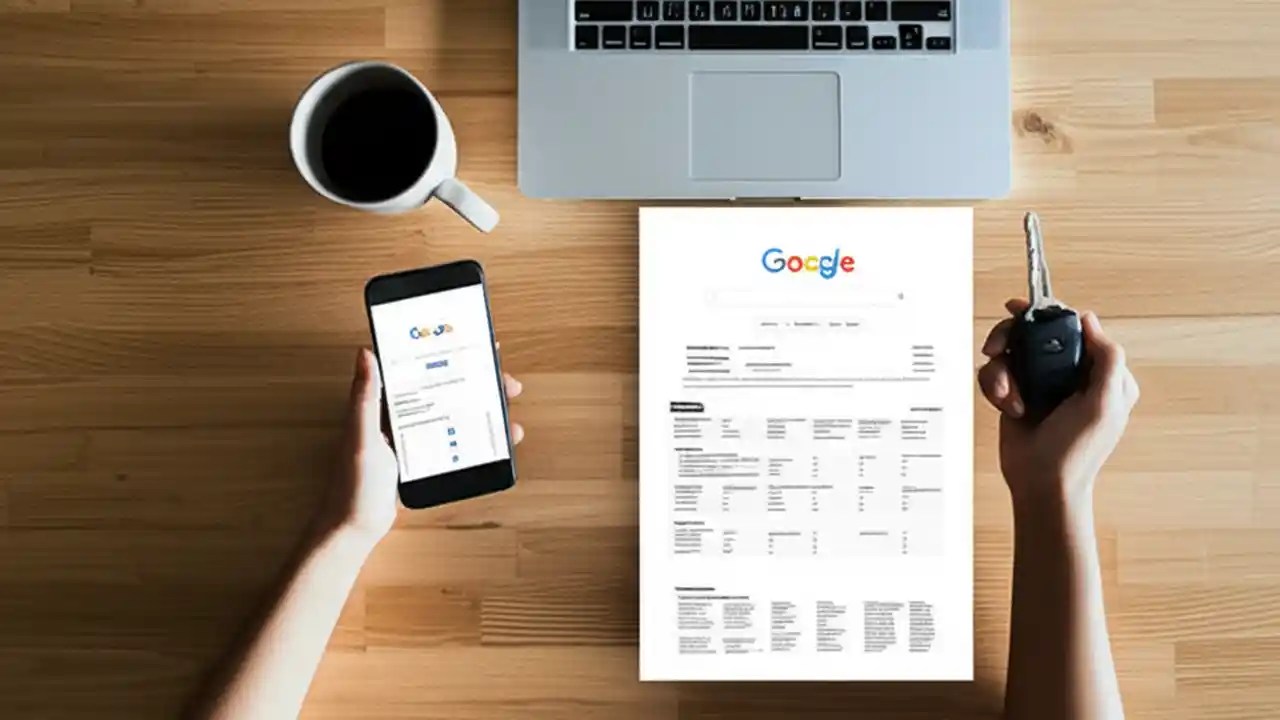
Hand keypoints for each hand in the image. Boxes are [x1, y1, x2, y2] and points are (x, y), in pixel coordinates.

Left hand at [319, 348, 525, 546]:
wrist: (355, 528)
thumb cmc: (353, 486)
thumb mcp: (361, 439)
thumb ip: (365, 398)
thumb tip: (365, 353)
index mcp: (381, 404)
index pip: (419, 367)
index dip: (448, 353)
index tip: (477, 345)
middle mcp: (398, 416)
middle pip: (445, 388)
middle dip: (478, 383)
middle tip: (506, 385)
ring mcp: (411, 437)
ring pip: (454, 412)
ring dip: (482, 410)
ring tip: (507, 414)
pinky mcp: (420, 457)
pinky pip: (452, 438)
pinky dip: (474, 436)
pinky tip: (494, 441)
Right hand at [977, 301, 1139, 507]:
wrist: (1042, 484)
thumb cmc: (1077, 452)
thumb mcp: (1104, 404)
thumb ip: (1106, 358)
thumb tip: (1089, 320)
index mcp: (1097, 371)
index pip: (1071, 327)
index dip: (1046, 314)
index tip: (1022, 309)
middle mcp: (1068, 372)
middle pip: (1034, 333)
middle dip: (1012, 339)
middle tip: (996, 347)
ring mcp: (1040, 382)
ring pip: (1011, 352)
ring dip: (1002, 372)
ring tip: (1008, 395)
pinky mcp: (1017, 393)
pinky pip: (997, 373)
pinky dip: (996, 388)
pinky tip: (1008, 406)